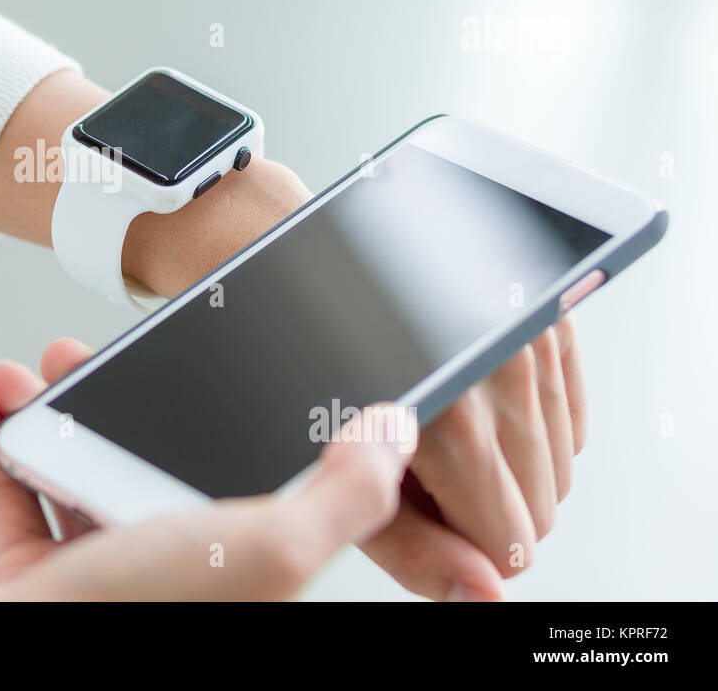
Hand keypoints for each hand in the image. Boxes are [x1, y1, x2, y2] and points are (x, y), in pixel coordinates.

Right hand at [0, 338, 414, 600]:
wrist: (19, 669)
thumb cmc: (140, 619)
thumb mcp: (267, 548)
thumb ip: (340, 496)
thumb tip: (392, 438)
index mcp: (237, 556)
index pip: (240, 468)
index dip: (216, 408)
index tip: (190, 358)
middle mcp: (171, 562)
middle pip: (142, 454)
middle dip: (103, 396)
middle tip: (78, 356)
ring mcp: (98, 572)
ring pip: (73, 466)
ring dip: (38, 409)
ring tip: (18, 373)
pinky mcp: (35, 578)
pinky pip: (9, 494)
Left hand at [127, 161, 586, 600]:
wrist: (282, 256)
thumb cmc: (296, 362)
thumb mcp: (335, 471)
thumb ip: (412, 544)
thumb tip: (483, 593)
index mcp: (448, 416)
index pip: (510, 536)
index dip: (468, 547)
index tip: (431, 529)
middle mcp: (498, 368)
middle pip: (542, 502)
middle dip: (487, 509)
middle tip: (419, 474)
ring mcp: (524, 333)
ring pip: (560, 460)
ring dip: (508, 468)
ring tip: (436, 434)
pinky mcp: (538, 310)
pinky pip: (568, 411)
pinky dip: (530, 430)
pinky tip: (474, 412)